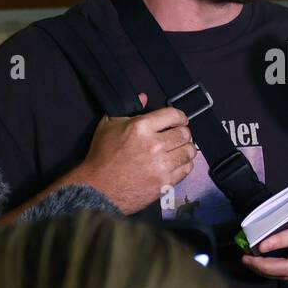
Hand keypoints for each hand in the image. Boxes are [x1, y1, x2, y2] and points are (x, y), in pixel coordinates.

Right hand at [74, 92, 195, 213]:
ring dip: (186, 149)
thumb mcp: (109, 126)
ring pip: (189, 152)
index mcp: (141, 128)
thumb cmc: (101, 158)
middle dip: (183, 133)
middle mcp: (155, 145)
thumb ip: (128, 110)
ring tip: (179, 149)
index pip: (173, 115)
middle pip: (184, 134)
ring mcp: (162, 165)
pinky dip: (184, 165)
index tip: (180, 120)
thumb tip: (143, 97)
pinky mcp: (165, 182)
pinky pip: (186, 170)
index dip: (180, 116)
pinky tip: (177, 163)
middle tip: (178, 136)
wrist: (98, 189)